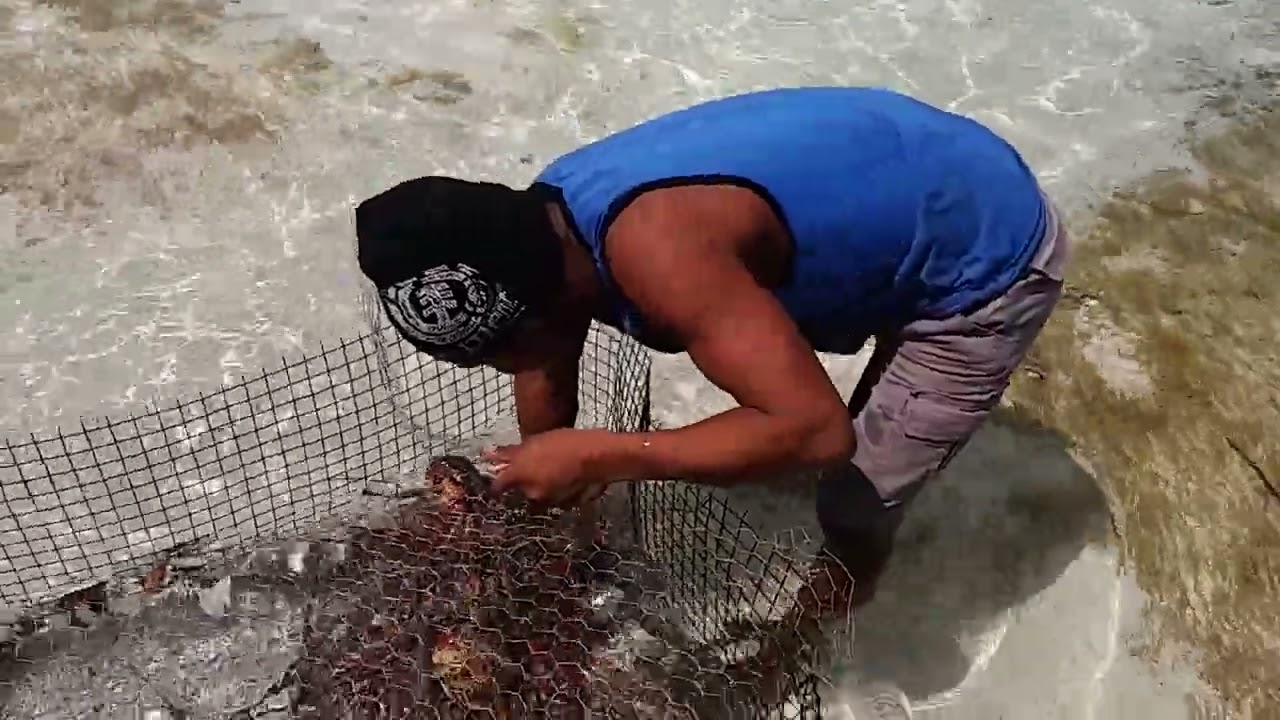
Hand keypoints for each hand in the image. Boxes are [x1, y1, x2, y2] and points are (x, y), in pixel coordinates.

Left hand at [482, 429, 611, 506]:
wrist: (599, 456)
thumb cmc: (566, 443)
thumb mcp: (535, 441)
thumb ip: (511, 452)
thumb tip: (489, 455)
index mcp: (520, 476)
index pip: (497, 487)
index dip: (498, 483)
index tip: (501, 477)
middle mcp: (531, 493)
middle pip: (522, 491)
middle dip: (527, 481)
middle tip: (539, 465)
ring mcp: (550, 502)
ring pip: (540, 495)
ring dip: (544, 486)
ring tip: (558, 468)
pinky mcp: (567, 505)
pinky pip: (558, 499)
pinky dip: (560, 491)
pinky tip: (570, 477)